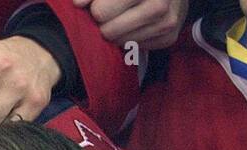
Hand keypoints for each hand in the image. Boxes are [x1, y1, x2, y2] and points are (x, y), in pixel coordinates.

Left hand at [73, 0, 188, 48]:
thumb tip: (78, 4)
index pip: (101, 12)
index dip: (95, 8)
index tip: (98, 3)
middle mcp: (159, 5)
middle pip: (108, 31)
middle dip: (105, 22)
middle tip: (113, 11)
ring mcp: (167, 23)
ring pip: (119, 43)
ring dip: (117, 31)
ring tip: (126, 15)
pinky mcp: (169, 38)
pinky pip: (134, 48)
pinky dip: (131, 38)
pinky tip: (139, 23)